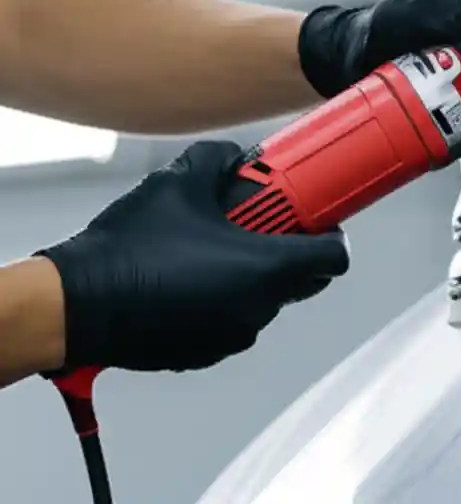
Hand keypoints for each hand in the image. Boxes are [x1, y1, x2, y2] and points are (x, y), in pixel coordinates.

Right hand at [39, 142, 349, 371]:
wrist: (77, 305)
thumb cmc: (130, 246)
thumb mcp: (177, 183)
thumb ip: (217, 160)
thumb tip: (234, 156)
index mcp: (267, 269)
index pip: (334, 258)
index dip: (332, 235)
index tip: (318, 219)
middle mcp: (259, 307)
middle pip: (305, 280)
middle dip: (296, 254)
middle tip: (269, 229)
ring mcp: (234, 335)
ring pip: (266, 301)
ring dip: (255, 278)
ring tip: (218, 250)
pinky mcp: (207, 353)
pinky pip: (233, 321)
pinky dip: (225, 301)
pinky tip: (191, 279)